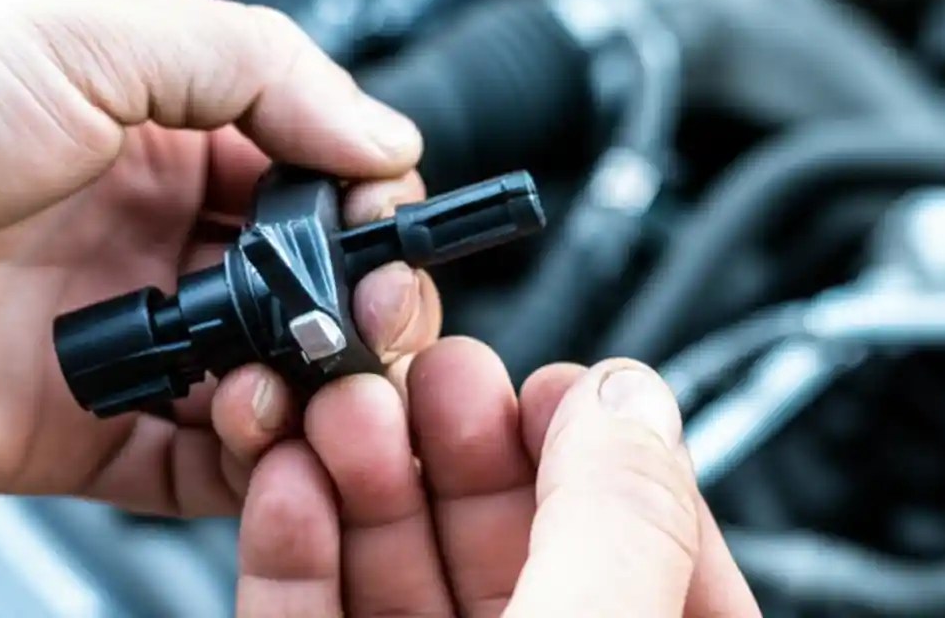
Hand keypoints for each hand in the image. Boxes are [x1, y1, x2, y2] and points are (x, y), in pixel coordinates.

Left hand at [0, 0, 440, 514]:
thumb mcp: (86, 33)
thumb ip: (256, 70)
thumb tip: (385, 131)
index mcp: (168, 136)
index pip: (317, 178)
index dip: (368, 205)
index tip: (392, 229)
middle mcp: (156, 237)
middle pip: (309, 288)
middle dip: (360, 305)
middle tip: (369, 315)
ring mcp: (125, 337)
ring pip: (269, 383)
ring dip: (315, 387)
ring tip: (312, 377)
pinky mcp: (83, 431)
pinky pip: (195, 466)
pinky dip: (247, 464)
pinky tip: (254, 429)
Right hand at [236, 338, 761, 616]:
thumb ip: (617, 523)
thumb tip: (632, 399)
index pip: (658, 552)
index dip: (602, 457)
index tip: (553, 383)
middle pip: (508, 546)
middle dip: (455, 445)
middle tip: (419, 371)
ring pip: (398, 573)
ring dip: (363, 477)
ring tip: (341, 407)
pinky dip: (290, 548)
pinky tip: (286, 483)